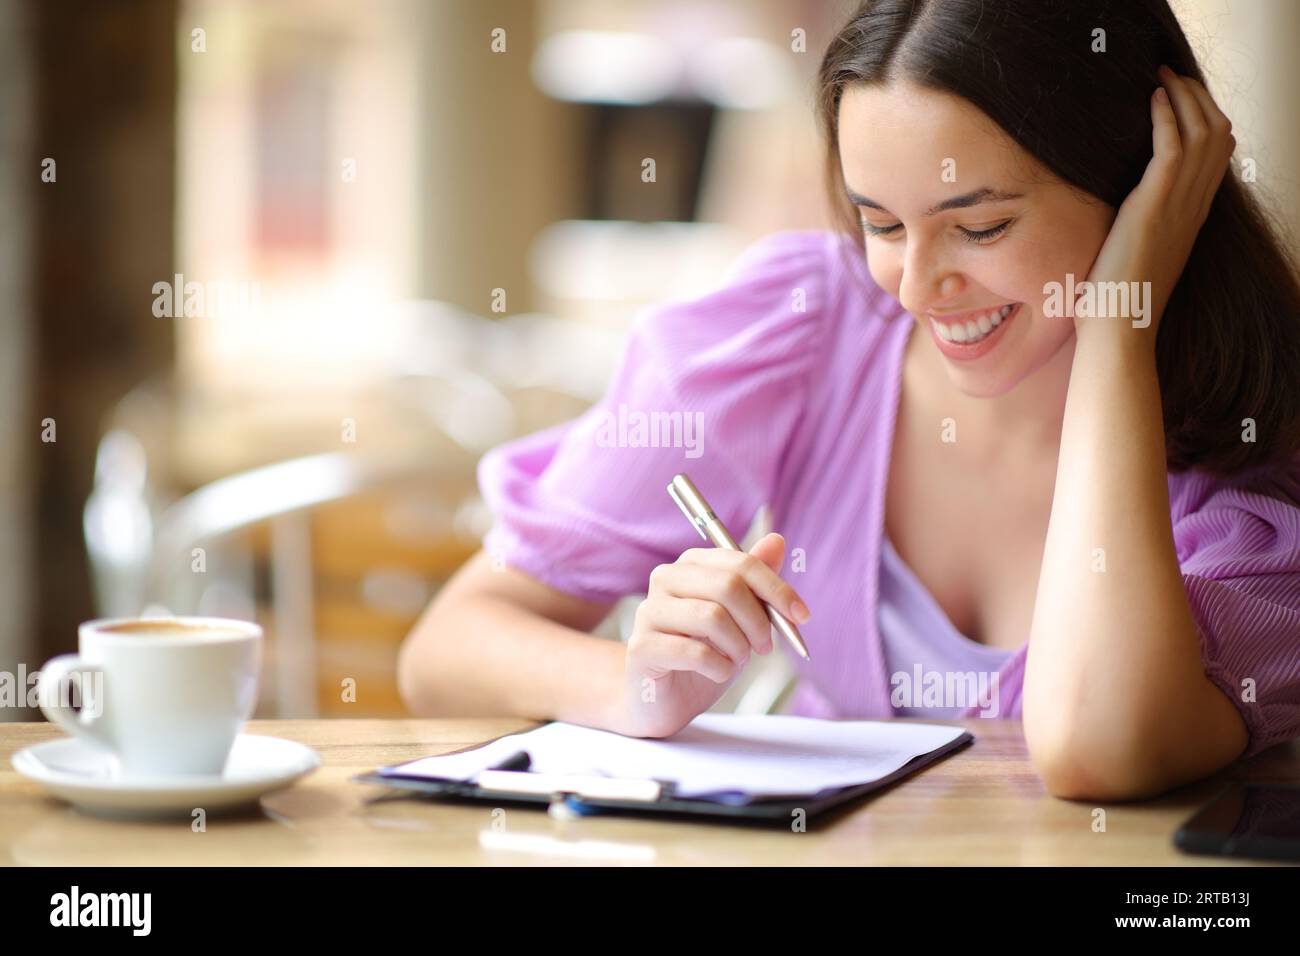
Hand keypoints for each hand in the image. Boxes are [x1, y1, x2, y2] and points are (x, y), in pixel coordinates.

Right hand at [614, 532, 808, 737]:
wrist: (665, 698)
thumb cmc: (704, 653)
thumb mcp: (739, 618)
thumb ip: (755, 582)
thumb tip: (776, 540)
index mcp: (690, 565)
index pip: (739, 563)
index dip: (777, 589)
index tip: (802, 616)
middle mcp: (664, 579)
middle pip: (727, 586)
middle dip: (758, 621)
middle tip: (765, 647)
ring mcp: (648, 612)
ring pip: (713, 618)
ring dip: (738, 647)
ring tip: (736, 661)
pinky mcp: (641, 647)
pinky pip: (696, 652)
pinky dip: (720, 668)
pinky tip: (717, 673)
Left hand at [1076, 65, 1234, 341]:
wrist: (1118, 328)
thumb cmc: (1118, 302)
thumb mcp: (1138, 255)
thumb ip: (1142, 228)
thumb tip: (1123, 217)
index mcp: (1193, 217)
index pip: (1217, 154)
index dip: (1205, 119)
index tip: (1182, 99)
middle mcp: (1194, 207)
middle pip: (1218, 134)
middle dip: (1198, 99)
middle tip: (1173, 78)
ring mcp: (1178, 206)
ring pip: (1202, 133)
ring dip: (1184, 98)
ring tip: (1163, 79)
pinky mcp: (1153, 207)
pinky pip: (1171, 149)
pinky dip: (1164, 118)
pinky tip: (1150, 101)